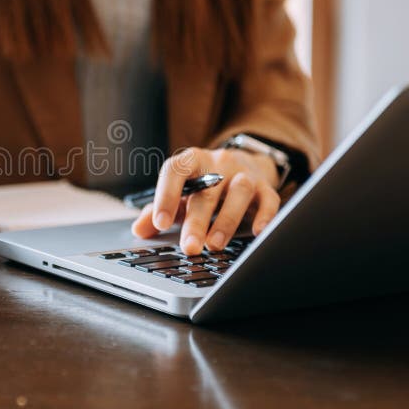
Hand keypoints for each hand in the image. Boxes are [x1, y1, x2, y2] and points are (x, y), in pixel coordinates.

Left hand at [131, 147, 280, 254]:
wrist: (243, 165)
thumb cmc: (204, 185)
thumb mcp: (180, 193)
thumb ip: (159, 210)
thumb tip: (139, 230)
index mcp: (192, 161)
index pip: (175, 170)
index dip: (166, 195)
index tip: (160, 223)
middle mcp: (218, 164)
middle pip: (206, 190)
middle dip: (197, 221)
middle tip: (189, 248)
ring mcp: (244, 173)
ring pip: (239, 191)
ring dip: (227, 220)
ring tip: (215, 245)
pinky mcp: (266, 187)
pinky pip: (270, 199)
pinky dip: (265, 216)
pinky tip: (257, 233)